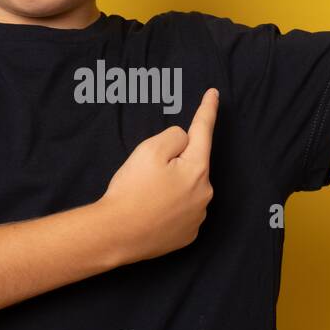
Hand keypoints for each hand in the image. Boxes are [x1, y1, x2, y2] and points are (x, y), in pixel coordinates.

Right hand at [98, 87, 218, 263]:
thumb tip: (184, 142)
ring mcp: (197, 217)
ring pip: (187, 189)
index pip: (204, 132)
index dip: (207, 110)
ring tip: (144, 197)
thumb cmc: (131, 190)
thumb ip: (174, 136)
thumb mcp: (150, 149)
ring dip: (172, 187)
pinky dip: (169, 208)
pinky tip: (151, 212)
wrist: (115, 234)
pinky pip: (182, 211)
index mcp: (197, 169)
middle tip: (145, 174)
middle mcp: (204, 194)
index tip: (214, 94)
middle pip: (192, 164)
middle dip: (175, 162)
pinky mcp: (187, 235)